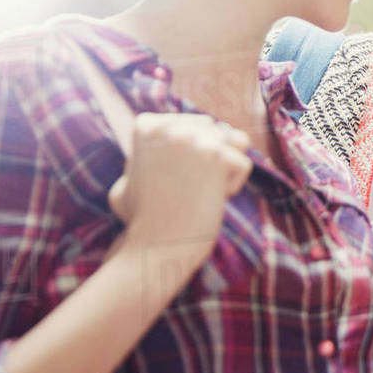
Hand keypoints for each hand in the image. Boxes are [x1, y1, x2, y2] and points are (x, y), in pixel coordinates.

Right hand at [109, 113, 251, 260]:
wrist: (154, 248)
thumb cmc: (142, 218)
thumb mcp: (130, 175)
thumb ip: (149, 149)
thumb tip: (175, 130)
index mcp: (147, 126)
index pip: (198, 124)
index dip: (193, 157)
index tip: (169, 180)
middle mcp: (170, 126)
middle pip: (218, 133)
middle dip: (211, 162)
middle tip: (185, 191)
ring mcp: (193, 138)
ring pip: (235, 143)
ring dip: (224, 169)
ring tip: (199, 192)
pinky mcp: (216, 155)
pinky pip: (243, 165)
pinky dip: (231, 187)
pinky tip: (207, 201)